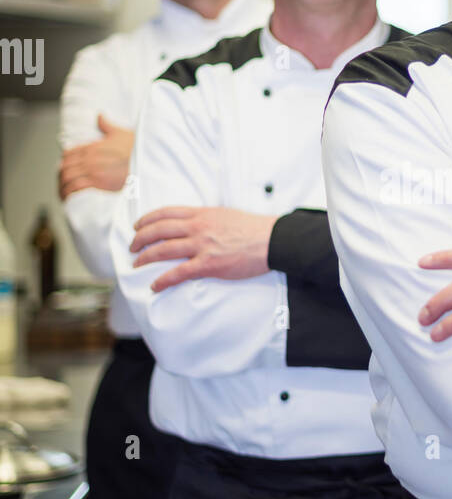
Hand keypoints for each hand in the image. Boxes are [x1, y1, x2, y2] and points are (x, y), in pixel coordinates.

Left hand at [59, 115, 134, 196]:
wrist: (146, 162)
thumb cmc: (136, 149)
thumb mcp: (121, 133)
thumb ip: (107, 125)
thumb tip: (100, 115)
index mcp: (92, 147)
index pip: (68, 154)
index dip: (63, 163)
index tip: (64, 169)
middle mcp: (89, 158)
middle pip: (65, 167)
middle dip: (61, 176)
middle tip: (62, 183)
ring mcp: (92, 171)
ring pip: (67, 178)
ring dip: (62, 186)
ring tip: (63, 193)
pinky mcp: (97, 183)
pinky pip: (75, 187)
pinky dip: (69, 193)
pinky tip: (68, 198)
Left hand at [130, 206, 276, 290]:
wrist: (272, 240)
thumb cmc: (254, 229)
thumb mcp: (226, 215)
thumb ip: (207, 218)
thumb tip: (196, 223)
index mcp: (202, 214)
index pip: (166, 213)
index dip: (147, 219)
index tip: (138, 225)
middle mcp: (198, 227)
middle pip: (159, 230)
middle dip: (140, 239)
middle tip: (132, 247)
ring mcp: (202, 246)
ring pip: (164, 250)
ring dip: (145, 258)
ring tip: (136, 264)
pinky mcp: (208, 265)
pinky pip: (179, 273)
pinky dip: (163, 280)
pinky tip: (155, 286)